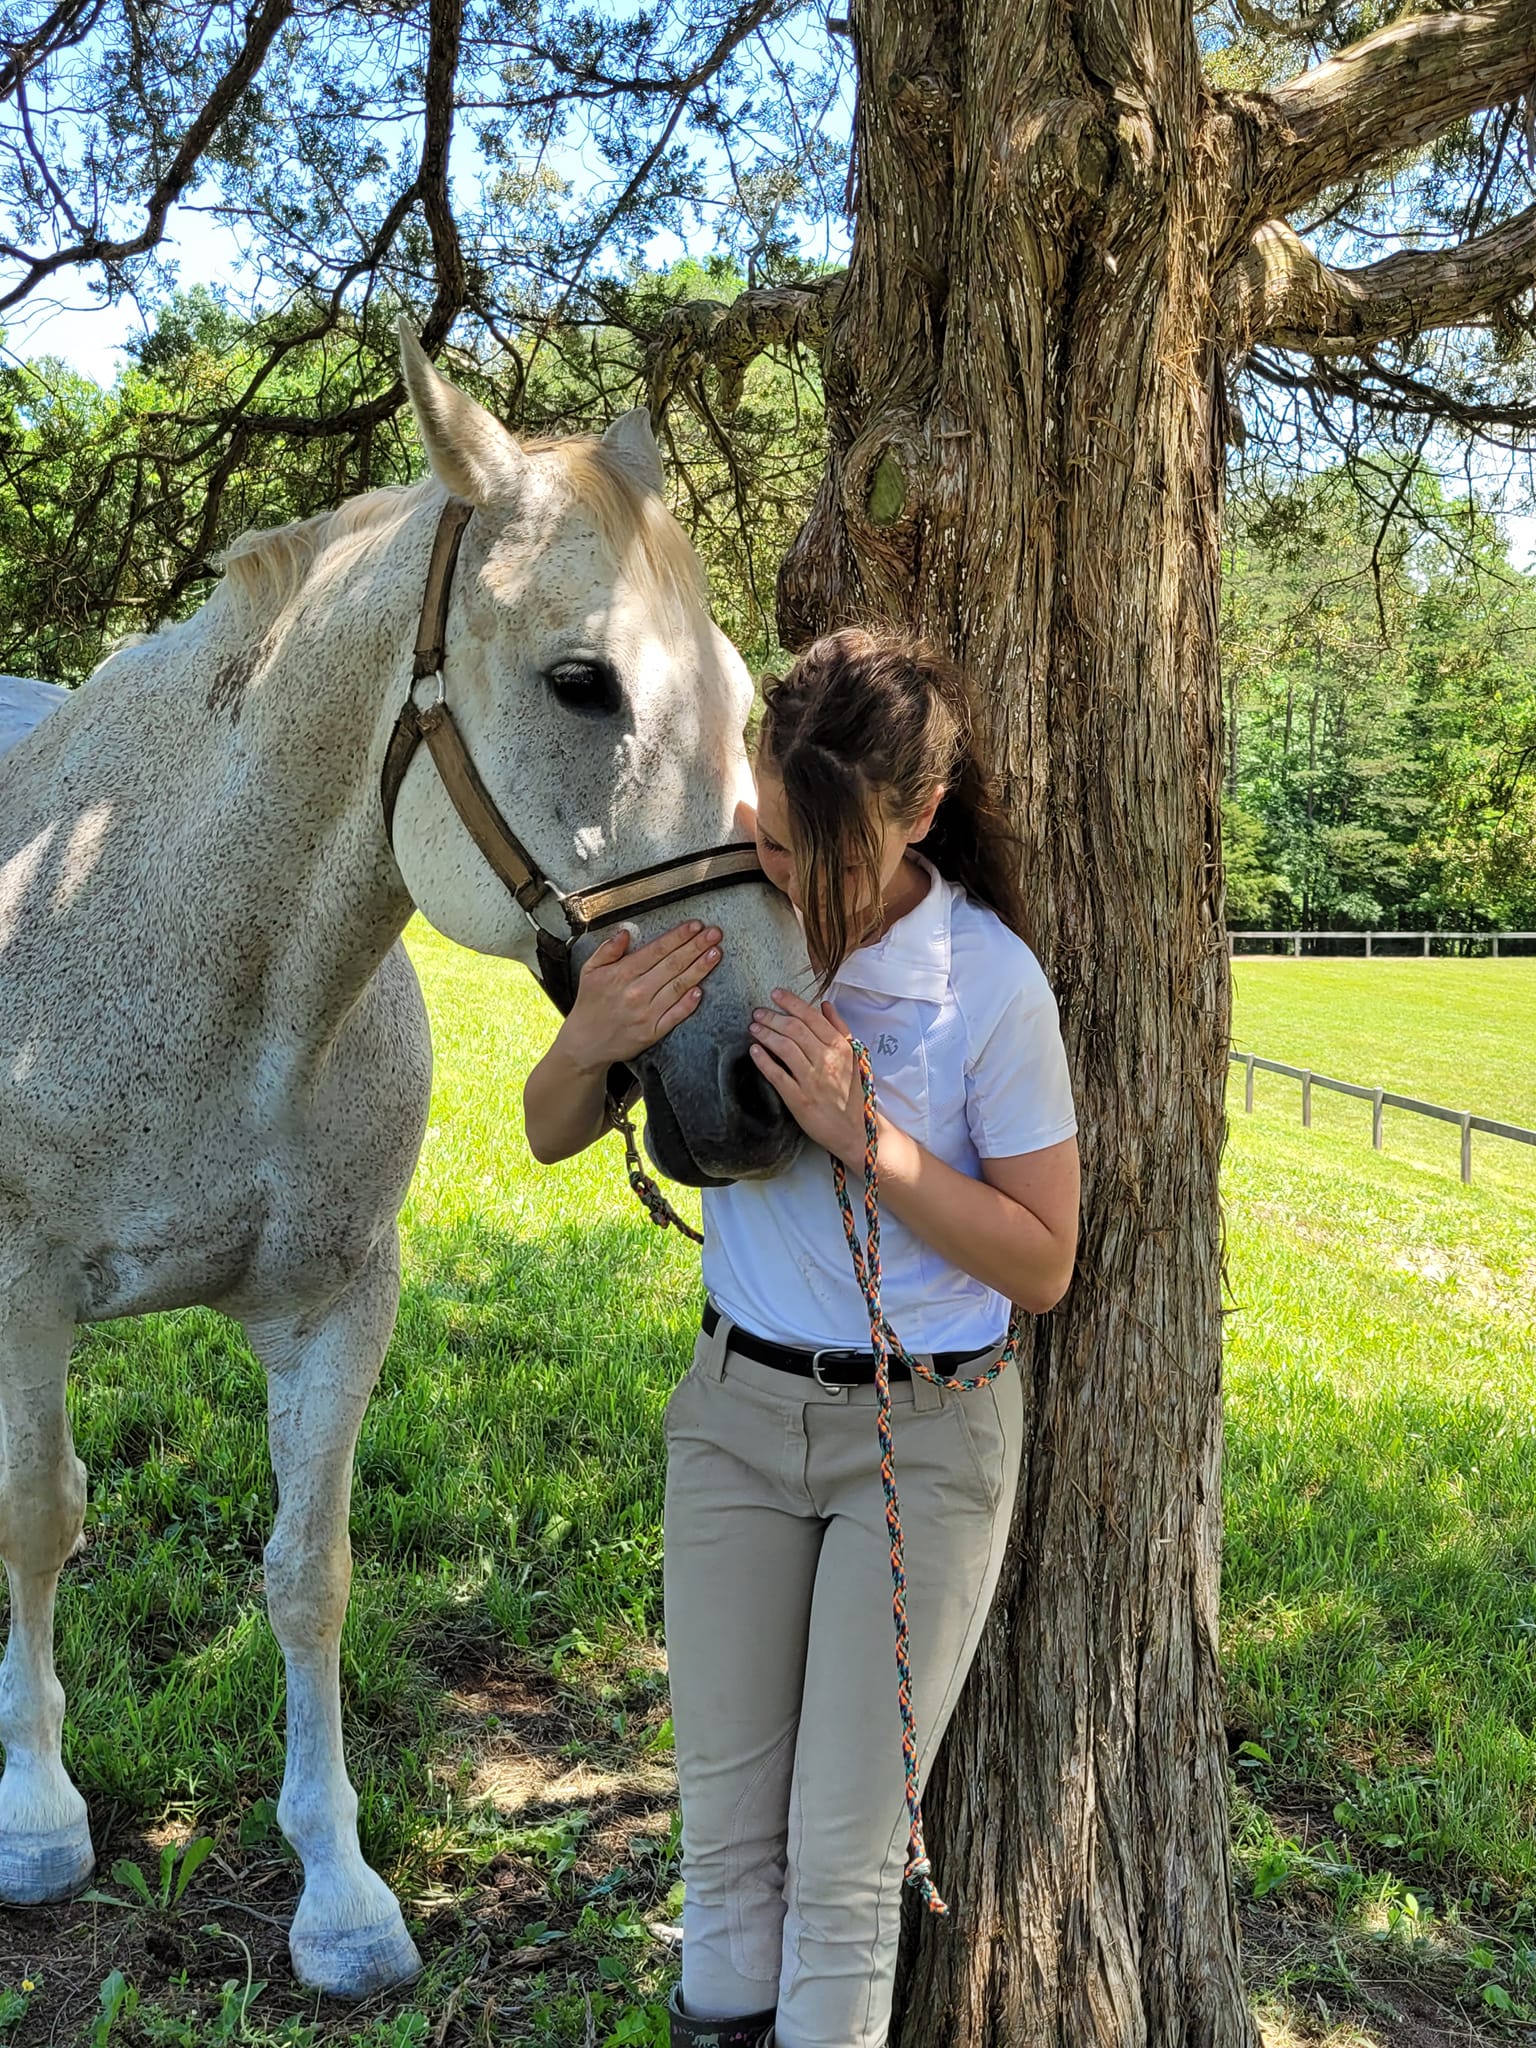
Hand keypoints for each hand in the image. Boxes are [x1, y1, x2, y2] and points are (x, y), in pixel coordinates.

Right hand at [557, 922, 721, 1070]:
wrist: (585, 1043)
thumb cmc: (590, 1004)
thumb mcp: (589, 971)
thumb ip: (608, 950)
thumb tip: (625, 933)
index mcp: (622, 974)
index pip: (657, 950)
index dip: (678, 936)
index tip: (695, 926)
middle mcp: (636, 992)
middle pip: (673, 965)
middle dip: (696, 947)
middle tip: (714, 934)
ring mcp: (646, 1014)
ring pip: (678, 987)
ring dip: (699, 969)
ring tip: (716, 954)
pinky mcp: (652, 1033)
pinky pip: (675, 1016)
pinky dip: (689, 1004)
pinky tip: (701, 990)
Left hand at [748, 989, 864, 1163]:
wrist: (856, 1130)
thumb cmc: (853, 1093)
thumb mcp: (854, 1057)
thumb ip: (839, 1029)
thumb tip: (825, 1005)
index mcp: (840, 1048)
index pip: (811, 1017)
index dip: (791, 1002)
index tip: (776, 994)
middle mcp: (826, 1061)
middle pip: (794, 1029)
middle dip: (773, 1017)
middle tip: (758, 1012)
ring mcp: (812, 1081)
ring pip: (784, 1048)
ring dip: (765, 1034)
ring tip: (753, 1027)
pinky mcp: (799, 1099)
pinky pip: (777, 1075)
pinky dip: (763, 1060)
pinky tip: (754, 1051)